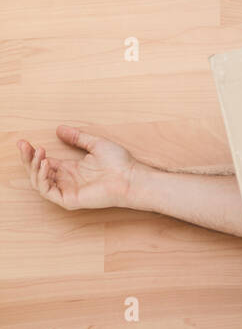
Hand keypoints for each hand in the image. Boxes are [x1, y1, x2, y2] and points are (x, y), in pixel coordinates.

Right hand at [17, 125, 136, 211]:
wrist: (130, 176)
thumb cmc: (119, 162)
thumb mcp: (95, 143)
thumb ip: (77, 137)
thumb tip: (59, 128)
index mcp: (71, 168)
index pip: (45, 161)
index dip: (33, 152)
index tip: (25, 141)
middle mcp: (66, 180)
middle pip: (38, 171)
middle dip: (28, 158)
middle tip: (23, 145)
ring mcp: (66, 190)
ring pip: (39, 182)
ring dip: (33, 167)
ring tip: (38, 152)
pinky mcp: (69, 199)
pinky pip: (48, 191)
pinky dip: (42, 178)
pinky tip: (45, 164)